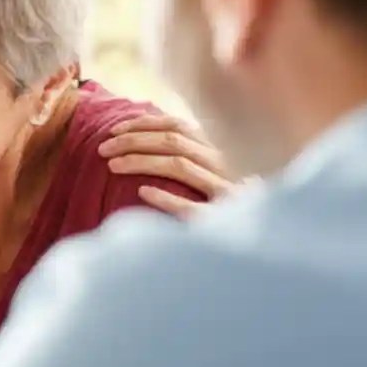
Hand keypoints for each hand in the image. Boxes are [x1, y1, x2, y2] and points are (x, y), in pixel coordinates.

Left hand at [98, 114, 235, 217]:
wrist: (263, 242)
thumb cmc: (232, 205)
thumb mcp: (218, 175)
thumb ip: (190, 155)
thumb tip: (144, 139)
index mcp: (222, 150)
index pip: (178, 125)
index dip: (142, 124)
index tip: (113, 131)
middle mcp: (227, 165)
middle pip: (174, 141)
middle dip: (133, 141)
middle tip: (102, 149)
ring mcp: (228, 193)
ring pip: (179, 166)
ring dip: (142, 162)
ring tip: (113, 166)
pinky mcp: (224, 222)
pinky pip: (191, 207)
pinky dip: (166, 197)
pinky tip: (143, 193)